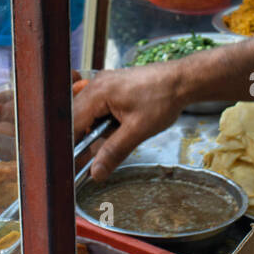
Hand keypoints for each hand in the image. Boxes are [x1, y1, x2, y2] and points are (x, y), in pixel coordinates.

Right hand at [72, 64, 184, 179]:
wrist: (182, 80)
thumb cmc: (163, 99)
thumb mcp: (138, 130)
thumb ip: (113, 151)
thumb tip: (96, 173)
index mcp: (98, 92)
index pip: (72, 123)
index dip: (72, 146)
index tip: (75, 164)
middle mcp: (96, 85)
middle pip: (76, 118)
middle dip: (83, 139)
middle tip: (92, 158)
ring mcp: (104, 83)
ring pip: (87, 114)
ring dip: (95, 131)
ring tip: (115, 137)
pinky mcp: (112, 87)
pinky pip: (97, 108)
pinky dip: (103, 122)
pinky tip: (117, 127)